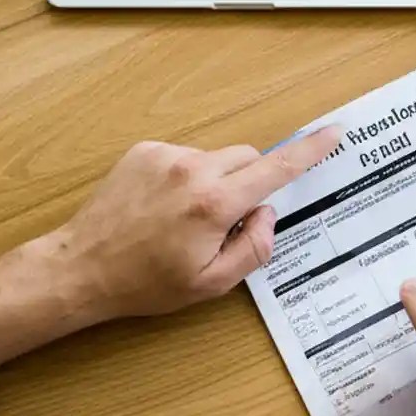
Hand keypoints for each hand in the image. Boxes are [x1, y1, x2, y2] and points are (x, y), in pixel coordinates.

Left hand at [0, 127, 341, 364]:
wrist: (82, 267)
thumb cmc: (146, 282)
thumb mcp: (212, 283)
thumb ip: (254, 247)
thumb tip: (267, 213)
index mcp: (215, 204)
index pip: (276, 169)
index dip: (310, 151)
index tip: (332, 132)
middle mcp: (193, 170)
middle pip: (248, 157)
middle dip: (251, 182)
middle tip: (228, 221)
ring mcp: (166, 156)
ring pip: (217, 158)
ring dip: (216, 181)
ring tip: (185, 219)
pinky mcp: (145, 151)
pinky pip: (186, 156)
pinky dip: (188, 176)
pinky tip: (164, 206)